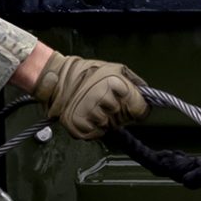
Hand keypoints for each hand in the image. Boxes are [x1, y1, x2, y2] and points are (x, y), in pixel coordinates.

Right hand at [33, 50, 148, 139]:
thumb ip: (133, 81)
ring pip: (109, 127)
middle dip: (116, 112)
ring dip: (102, 119)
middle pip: (124, 119)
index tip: (127, 103)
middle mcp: (107, 102)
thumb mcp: (113, 67)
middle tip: (102, 100)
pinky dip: (90, 127)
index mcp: (117, 86)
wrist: (53, 76)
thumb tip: (148, 93)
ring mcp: (93, 116)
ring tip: (90, 104)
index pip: (141, 109)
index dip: (134, 107)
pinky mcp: (80, 127)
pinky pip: (94, 133)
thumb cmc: (82, 71)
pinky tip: (84, 113)